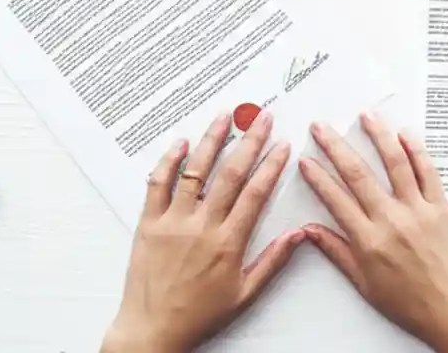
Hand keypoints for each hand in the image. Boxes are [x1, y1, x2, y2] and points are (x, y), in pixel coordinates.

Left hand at [102, 110, 300, 352]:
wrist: (153, 330)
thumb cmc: (198, 316)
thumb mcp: (245, 294)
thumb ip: (273, 262)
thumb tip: (299, 235)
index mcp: (229, 243)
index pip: (256, 194)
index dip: (272, 166)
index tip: (283, 146)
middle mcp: (202, 226)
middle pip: (231, 174)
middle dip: (250, 141)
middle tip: (262, 118)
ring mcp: (173, 222)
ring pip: (195, 171)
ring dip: (212, 140)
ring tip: (225, 116)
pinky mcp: (149, 223)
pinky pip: (158, 184)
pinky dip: (169, 160)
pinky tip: (180, 143)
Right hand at [298, 114, 447, 352]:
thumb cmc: (409, 304)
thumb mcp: (364, 283)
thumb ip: (337, 252)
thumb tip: (310, 230)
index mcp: (369, 241)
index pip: (335, 199)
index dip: (317, 177)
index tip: (305, 160)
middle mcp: (391, 221)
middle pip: (358, 173)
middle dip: (335, 146)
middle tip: (321, 127)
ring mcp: (419, 211)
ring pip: (395, 163)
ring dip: (378, 135)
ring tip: (365, 116)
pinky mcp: (442, 209)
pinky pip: (429, 172)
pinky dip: (416, 150)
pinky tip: (405, 134)